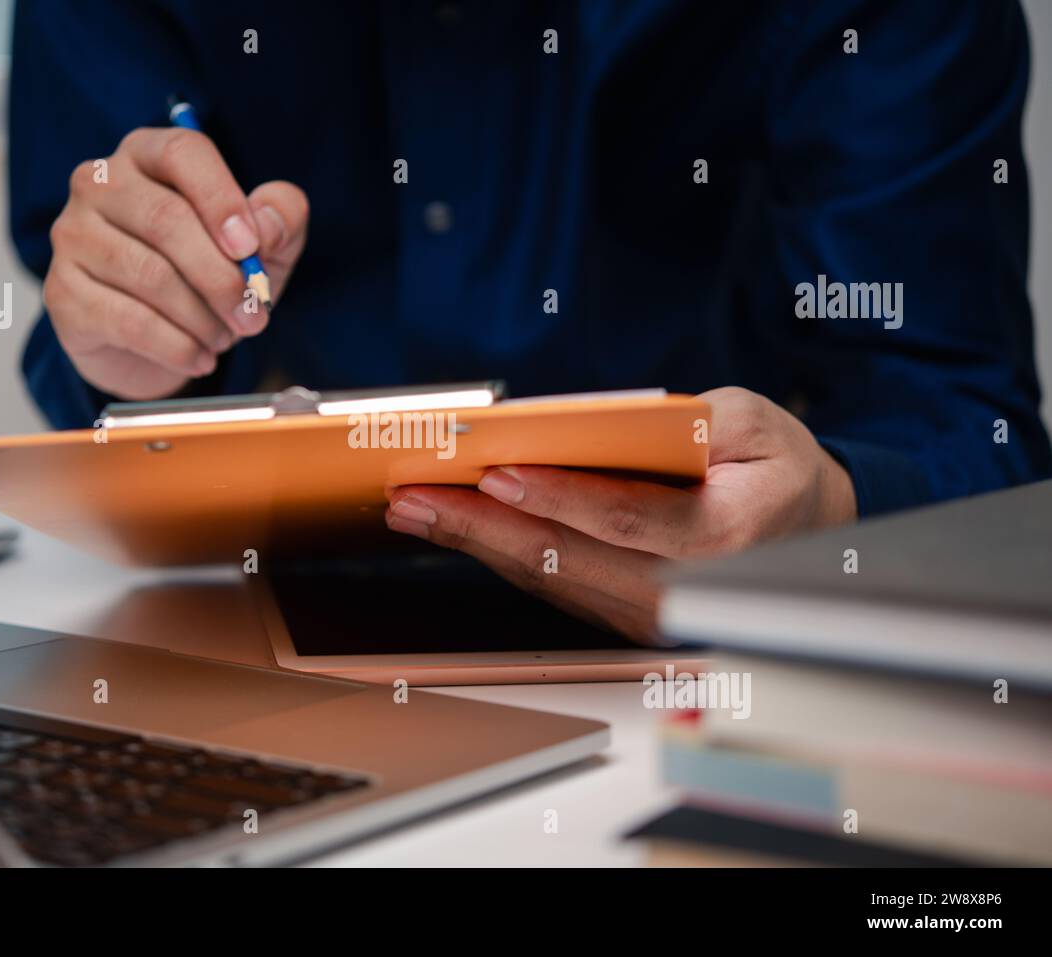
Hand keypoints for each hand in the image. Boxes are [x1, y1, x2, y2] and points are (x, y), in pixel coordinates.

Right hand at [43, 127, 308, 399]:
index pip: (183, 154)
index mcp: (148, 154)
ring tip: (225, 338)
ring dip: (202, 318)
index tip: (252, 249)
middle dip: (222, 277)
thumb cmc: (209, 275)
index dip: (223, 200)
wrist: (156, 343)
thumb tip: (269, 226)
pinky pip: (129, 321)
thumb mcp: (262, 245)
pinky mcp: (62, 292)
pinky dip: (177, 347)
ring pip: (150, 275)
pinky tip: (199, 358)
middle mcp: (99, 183)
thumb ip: (280, 219)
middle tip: (254, 316)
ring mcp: (73, 236)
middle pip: (166, 219)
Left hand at [384, 387, 856, 643]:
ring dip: (474, 543)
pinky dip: (497, 553)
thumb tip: (594, 428)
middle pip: (565, 560)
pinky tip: (455, 528)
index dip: (559, 498)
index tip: (497, 475)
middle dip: (481, 526)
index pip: (627, 521)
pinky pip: (550, 583)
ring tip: (414, 509)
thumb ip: (685, 423)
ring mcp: (646, 613)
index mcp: (721, 540)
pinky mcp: (621, 615)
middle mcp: (678, 591)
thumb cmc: (771, 467)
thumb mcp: (748, 421)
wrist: (802, 527)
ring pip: (547, 578)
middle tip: (415, 497)